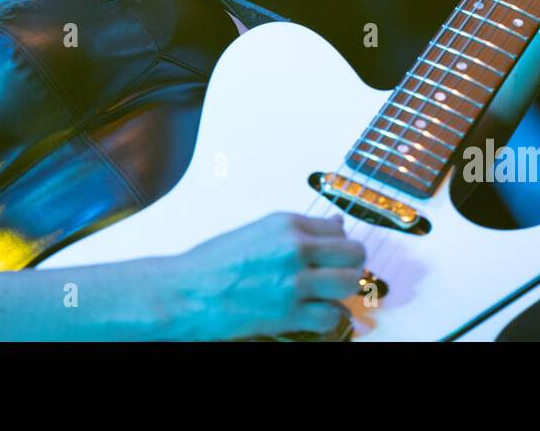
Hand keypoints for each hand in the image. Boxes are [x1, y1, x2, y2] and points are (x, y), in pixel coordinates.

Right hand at [167, 212, 365, 340]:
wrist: (186, 292)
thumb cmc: (213, 263)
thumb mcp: (257, 232)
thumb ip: (296, 230)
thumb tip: (335, 225)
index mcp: (285, 224)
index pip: (337, 228)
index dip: (338, 242)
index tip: (335, 252)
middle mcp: (294, 248)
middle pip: (353, 253)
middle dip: (351, 264)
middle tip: (341, 272)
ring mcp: (294, 282)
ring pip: (348, 283)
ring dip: (342, 290)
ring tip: (329, 292)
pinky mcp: (289, 313)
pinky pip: (331, 315)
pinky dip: (329, 316)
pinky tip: (316, 312)